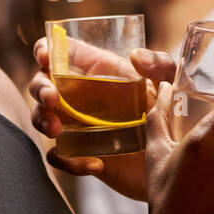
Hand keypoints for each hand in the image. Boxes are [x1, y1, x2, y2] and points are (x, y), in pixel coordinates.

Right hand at [28, 38, 176, 200]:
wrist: (174, 163)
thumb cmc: (170, 114)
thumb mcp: (171, 86)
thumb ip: (161, 66)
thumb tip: (136, 56)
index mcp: (96, 71)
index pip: (60, 53)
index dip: (44, 50)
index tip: (45, 57)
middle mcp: (79, 95)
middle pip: (41, 84)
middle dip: (39, 88)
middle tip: (52, 99)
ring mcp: (76, 125)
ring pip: (41, 117)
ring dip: (41, 120)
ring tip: (57, 130)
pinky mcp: (80, 154)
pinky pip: (59, 156)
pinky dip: (67, 160)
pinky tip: (94, 164)